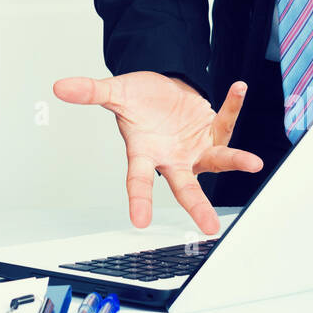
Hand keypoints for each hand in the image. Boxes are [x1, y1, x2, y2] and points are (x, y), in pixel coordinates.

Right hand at [52, 71, 262, 234]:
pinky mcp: (213, 132)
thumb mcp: (115, 92)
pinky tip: (238, 89)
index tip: (140, 221)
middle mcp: (173, 157)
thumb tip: (61, 86)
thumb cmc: (140, 101)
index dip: (139, 199)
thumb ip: (91, 91)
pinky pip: (226, 121)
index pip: (139, 179)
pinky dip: (232, 106)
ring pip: (217, 159)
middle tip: (208, 226)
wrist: (161, 88)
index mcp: (146, 153)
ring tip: (252, 162)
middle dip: (197, 205)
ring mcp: (196, 148)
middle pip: (185, 186)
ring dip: (234, 160)